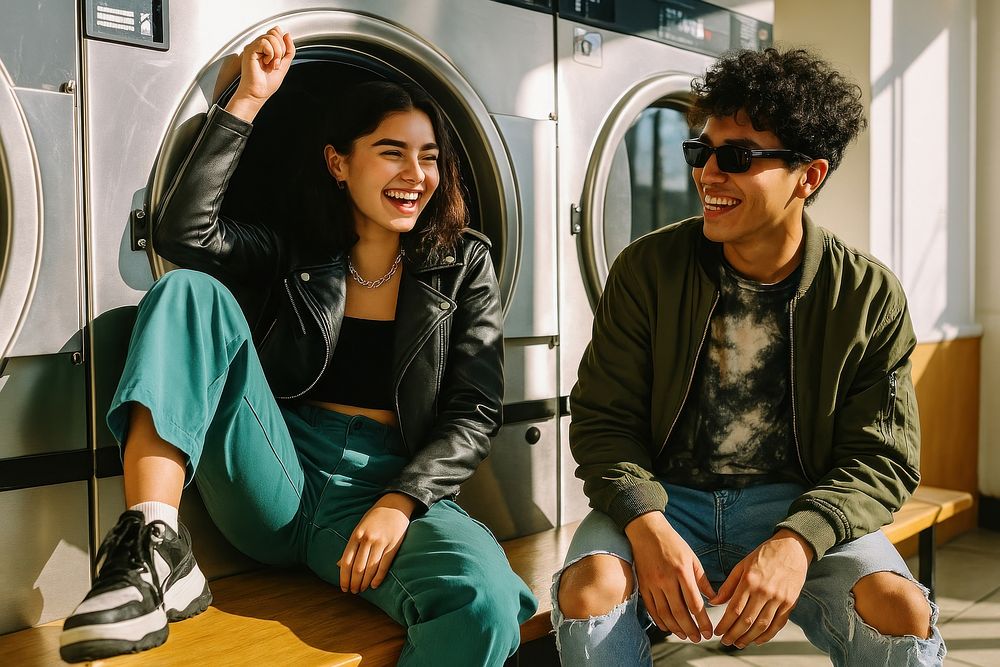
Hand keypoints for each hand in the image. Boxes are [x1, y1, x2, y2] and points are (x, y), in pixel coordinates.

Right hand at [225, 26, 295, 121]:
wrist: (258, 93)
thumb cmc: (267, 83)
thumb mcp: (284, 64)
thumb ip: (288, 50)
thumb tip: (287, 34)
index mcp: (265, 48)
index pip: (276, 32)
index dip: (283, 43)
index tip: (280, 59)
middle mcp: (258, 46)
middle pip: (275, 32)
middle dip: (281, 49)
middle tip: (276, 63)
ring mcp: (253, 47)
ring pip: (271, 37)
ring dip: (277, 53)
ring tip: (272, 64)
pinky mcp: (250, 50)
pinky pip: (264, 42)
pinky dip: (270, 54)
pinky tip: (266, 62)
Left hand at [338, 493, 416, 593]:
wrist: (395, 504)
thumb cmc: (375, 518)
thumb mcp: (359, 528)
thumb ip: (351, 546)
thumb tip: (339, 565)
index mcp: (356, 535)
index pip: (346, 561)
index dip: (344, 577)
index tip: (343, 588)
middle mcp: (367, 539)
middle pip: (358, 567)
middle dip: (354, 582)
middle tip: (353, 591)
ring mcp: (380, 542)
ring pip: (370, 568)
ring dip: (365, 582)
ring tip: (362, 589)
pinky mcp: (393, 545)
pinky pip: (384, 565)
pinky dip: (378, 578)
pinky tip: (374, 585)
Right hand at [624, 512, 714, 641]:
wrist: (647, 532)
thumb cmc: (673, 543)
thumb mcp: (692, 558)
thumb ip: (702, 580)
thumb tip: (714, 599)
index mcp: (682, 572)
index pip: (694, 603)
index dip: (702, 621)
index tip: (708, 632)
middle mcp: (667, 580)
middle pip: (679, 612)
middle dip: (690, 629)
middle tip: (698, 639)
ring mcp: (653, 584)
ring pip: (664, 613)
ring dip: (675, 628)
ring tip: (685, 636)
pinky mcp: (643, 585)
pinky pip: (651, 608)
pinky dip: (659, 620)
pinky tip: (667, 627)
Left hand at [711, 529, 812, 647]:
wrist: (792, 548)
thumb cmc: (764, 555)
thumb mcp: (742, 565)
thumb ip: (728, 585)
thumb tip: (714, 602)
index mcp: (750, 581)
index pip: (734, 609)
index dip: (725, 624)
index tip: (718, 632)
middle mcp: (764, 591)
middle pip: (747, 620)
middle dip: (734, 634)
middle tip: (726, 641)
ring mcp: (779, 599)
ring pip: (762, 625)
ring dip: (749, 638)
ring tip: (739, 643)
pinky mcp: (790, 603)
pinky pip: (777, 624)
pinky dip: (767, 635)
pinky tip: (757, 640)